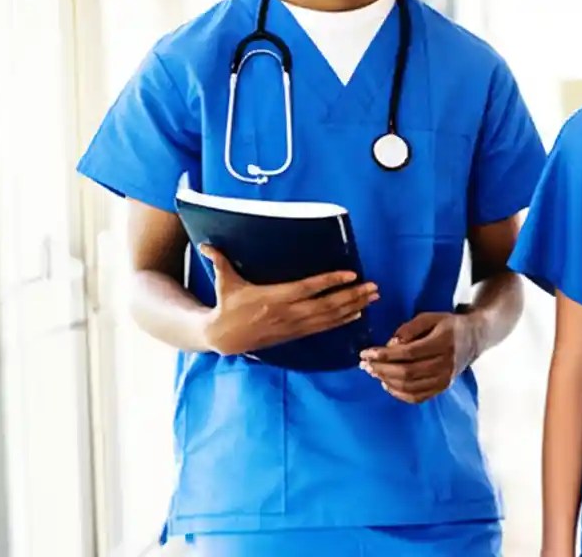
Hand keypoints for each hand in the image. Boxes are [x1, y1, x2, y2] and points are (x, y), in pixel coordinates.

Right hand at [199, 244, 377, 355]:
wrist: (224, 338)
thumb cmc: (226, 306)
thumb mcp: (224, 282)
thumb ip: (220, 261)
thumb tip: (206, 243)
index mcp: (274, 297)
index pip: (308, 288)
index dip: (330, 281)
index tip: (351, 274)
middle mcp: (288, 313)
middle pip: (327, 305)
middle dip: (353, 296)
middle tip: (374, 287)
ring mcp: (294, 326)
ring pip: (329, 318)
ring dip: (353, 307)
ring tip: (373, 298)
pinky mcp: (295, 334)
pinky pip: (324, 328)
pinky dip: (342, 321)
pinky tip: (358, 314)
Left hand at [359, 310, 475, 403]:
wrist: (474, 339)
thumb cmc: (448, 325)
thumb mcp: (431, 317)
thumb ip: (410, 328)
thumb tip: (390, 345)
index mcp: (443, 342)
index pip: (409, 353)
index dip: (385, 355)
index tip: (366, 352)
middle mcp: (446, 363)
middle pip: (407, 372)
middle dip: (381, 369)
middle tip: (365, 364)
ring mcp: (445, 379)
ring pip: (410, 386)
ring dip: (387, 380)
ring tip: (373, 372)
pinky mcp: (443, 388)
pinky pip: (417, 397)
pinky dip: (399, 394)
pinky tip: (387, 384)